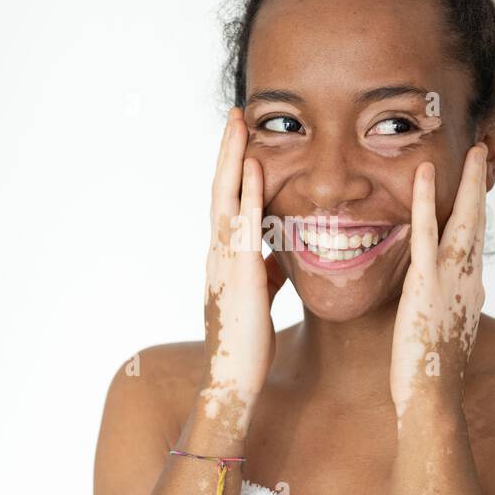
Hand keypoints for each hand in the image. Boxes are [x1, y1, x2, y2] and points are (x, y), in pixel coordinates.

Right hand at [201, 106, 288, 435]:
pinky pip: (244, 225)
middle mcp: (218, 253)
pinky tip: (255, 167)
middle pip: (220, 189)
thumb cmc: (245, 346)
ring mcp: (225, 261)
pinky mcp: (240, 273)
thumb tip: (276, 258)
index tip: (239, 137)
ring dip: (233, 158)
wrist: (231, 381)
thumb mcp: (257, 300)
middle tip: (235, 114)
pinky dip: (248, 193)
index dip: (231, 169)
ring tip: (239, 123)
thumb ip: (264, 274)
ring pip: (226, 198)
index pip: (226, 202)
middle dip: (227, 150)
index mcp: (223, 258)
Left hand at [389, 142, 487, 424]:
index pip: (474, 242)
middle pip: (478, 223)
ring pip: (461, 220)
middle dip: (480, 187)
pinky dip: (424, 201)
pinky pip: (424, 233)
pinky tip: (423, 174)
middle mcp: (467, 281)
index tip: (478, 188)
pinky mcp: (425, 284)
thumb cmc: (430, 377)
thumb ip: (441, 312)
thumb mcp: (440, 335)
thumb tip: (436, 304)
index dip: (477, 212)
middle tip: (483, 154)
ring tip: (470, 152)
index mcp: (468, 292)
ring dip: (466, 183)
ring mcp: (449, 281)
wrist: (431, 400)